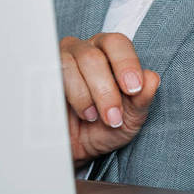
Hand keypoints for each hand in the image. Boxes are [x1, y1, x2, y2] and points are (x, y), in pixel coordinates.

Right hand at [60, 32, 160, 165]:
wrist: (76, 150)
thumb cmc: (106, 127)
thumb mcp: (131, 118)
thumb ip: (143, 99)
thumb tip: (152, 79)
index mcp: (109, 52)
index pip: (117, 43)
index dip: (126, 63)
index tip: (133, 89)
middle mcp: (84, 50)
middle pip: (93, 56)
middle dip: (105, 90)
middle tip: (112, 117)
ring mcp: (59, 61)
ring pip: (69, 66)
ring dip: (84, 97)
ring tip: (92, 117)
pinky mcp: (41, 77)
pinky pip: (48, 79)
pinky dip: (63, 98)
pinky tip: (70, 113)